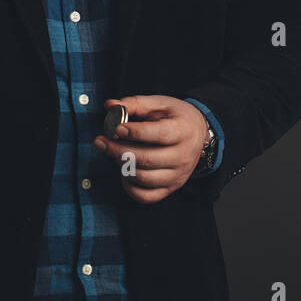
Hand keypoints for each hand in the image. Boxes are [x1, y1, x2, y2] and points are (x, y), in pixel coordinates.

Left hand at [93, 95, 210, 203]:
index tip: (117, 128)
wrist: (199, 133)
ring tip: (115, 153)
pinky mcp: (171, 188)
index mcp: (183, 131)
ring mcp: (178, 175)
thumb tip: (110, 106)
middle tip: (101, 141)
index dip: (136, 133)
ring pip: (144, 178)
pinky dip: (129, 186)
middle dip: (119, 150)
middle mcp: (183, 156)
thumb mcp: (159, 104)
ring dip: (122, 166)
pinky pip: (146, 196)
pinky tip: (124, 171)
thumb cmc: (175, 117)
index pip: (159, 135)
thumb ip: (135, 104)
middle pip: (147, 159)